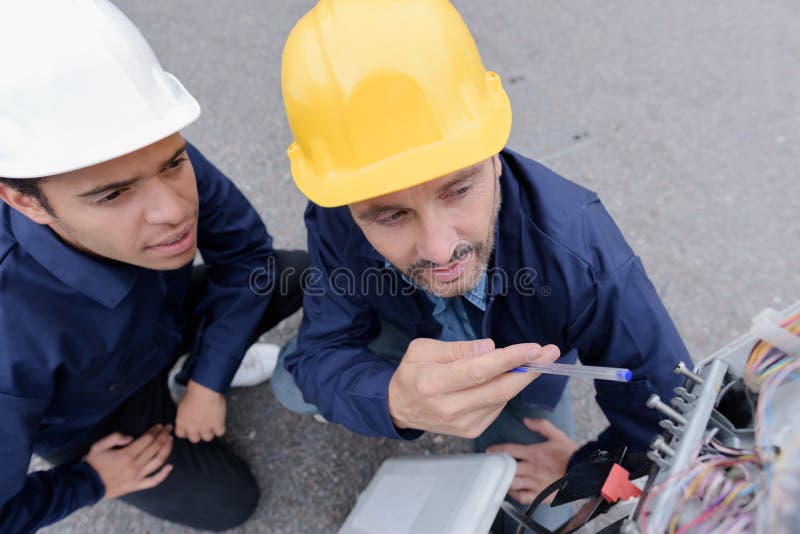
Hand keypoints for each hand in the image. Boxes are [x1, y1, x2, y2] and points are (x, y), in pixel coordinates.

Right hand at [85, 424, 173, 498]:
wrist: (86, 485)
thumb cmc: (92, 464)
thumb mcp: (99, 445)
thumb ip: (115, 437)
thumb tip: (130, 437)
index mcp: (126, 454)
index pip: (147, 439)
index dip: (155, 431)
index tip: (159, 425)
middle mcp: (135, 465)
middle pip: (155, 448)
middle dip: (163, 436)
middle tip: (168, 428)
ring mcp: (137, 477)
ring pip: (157, 462)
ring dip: (167, 450)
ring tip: (171, 440)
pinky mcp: (136, 486)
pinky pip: (153, 481)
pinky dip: (163, 475)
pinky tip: (170, 467)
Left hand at [175, 380, 225, 442]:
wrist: (205, 390)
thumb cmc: (193, 393)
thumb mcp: (182, 404)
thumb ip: (184, 415)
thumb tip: (187, 416)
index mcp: (182, 422)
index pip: (181, 434)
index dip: (186, 432)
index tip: (189, 429)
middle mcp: (193, 428)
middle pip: (194, 439)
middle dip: (198, 433)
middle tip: (201, 427)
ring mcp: (205, 428)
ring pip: (207, 438)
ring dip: (209, 432)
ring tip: (211, 425)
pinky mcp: (217, 425)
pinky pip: (219, 432)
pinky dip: (220, 428)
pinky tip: (219, 423)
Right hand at [387, 338, 559, 437]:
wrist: (398, 409)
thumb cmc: (411, 373)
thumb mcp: (422, 350)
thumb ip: (457, 349)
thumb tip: (490, 348)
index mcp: (434, 384)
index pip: (479, 371)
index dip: (509, 359)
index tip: (534, 347)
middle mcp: (450, 408)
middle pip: (499, 390)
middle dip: (529, 369)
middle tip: (551, 352)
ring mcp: (463, 424)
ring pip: (502, 398)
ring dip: (520, 377)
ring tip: (531, 358)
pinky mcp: (472, 431)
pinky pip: (498, 406)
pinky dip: (505, 389)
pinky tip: (502, 377)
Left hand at [487, 418, 577, 503]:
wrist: (584, 473)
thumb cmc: (570, 454)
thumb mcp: (557, 435)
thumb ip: (541, 425)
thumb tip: (526, 420)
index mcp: (534, 453)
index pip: (509, 450)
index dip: (496, 450)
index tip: (489, 451)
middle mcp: (531, 468)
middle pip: (507, 467)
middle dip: (497, 466)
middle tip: (490, 465)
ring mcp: (534, 483)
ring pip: (512, 483)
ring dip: (504, 480)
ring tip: (498, 478)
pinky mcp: (539, 495)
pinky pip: (522, 497)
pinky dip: (514, 494)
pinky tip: (511, 490)